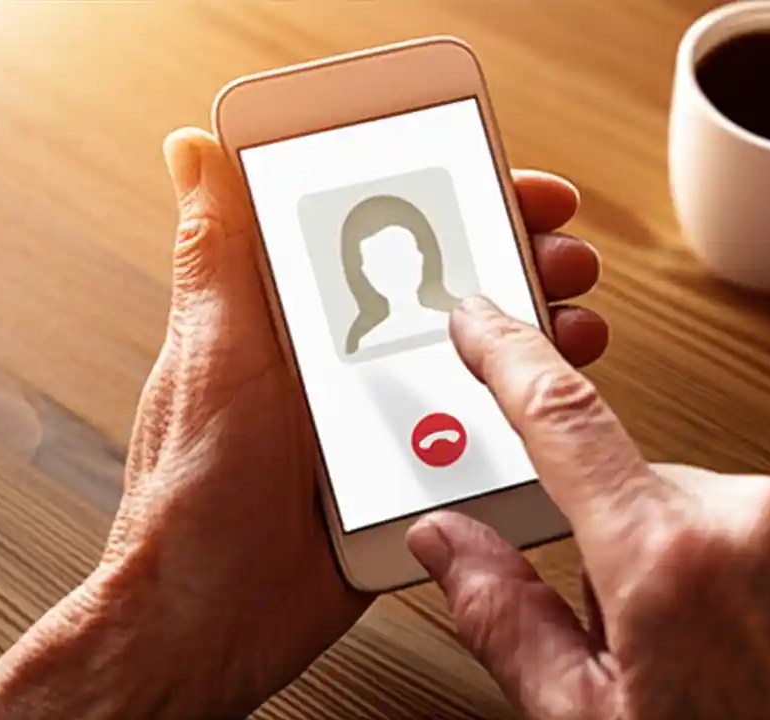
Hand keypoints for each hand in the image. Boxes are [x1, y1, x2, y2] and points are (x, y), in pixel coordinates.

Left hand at [0, 128, 607, 718]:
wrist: (212, 616)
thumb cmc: (193, 488)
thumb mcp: (211, 351)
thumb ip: (218, 254)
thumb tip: (195, 152)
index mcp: (299, 316)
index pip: (389, 229)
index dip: (456, 196)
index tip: (509, 181)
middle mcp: (348, 359)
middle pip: (451, 289)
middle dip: (520, 262)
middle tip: (566, 259)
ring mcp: (386, 416)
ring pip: (478, 359)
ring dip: (537, 336)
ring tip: (575, 327)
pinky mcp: (412, 473)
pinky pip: (480, 432)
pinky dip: (523, 415)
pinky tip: (550, 408)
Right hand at [407, 299, 769, 718]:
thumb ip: (508, 618)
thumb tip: (450, 544)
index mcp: (668, 563)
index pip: (564, 423)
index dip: (510, 359)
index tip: (483, 320)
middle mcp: (762, 523)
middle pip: (654, 491)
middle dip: (636, 550)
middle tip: (655, 643)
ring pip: (732, 513)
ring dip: (716, 565)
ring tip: (736, 660)